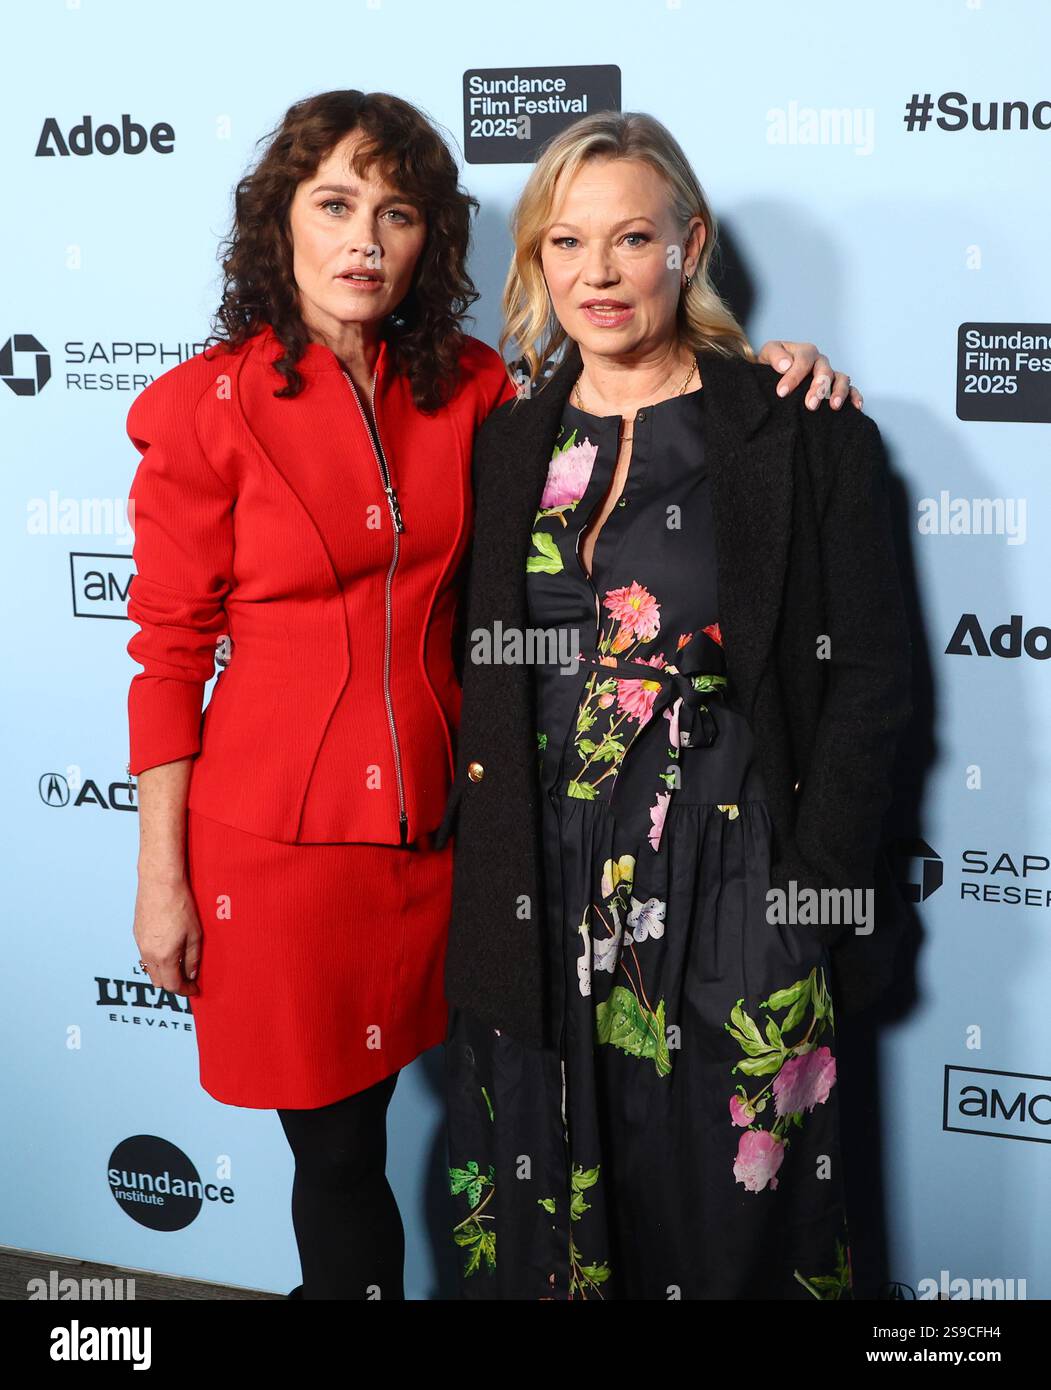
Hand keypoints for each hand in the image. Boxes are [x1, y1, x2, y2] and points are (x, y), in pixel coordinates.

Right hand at [134, 874, 202, 996]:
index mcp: (164, 957)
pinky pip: (145, 954)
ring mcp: (140, 943)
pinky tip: (168, 946)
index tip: (194, 989)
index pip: (172, 986)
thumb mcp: (195, 934)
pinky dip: (156, 957)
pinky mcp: (137, 932)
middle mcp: (148, 953)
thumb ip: (193, 958)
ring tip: (180, 961)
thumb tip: (192, 974)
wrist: (159, 882)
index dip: (185, 990)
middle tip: (188, 977)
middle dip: (174, 983)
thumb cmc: (180, 904)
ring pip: (150, 968)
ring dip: (164, 970)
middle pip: (159, 981)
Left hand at [756, 340, 863, 411]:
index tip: (782, 392)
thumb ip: (774, 356)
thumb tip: (785, 365)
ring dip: (839, 392)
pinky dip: (855, 396)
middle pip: (824, 371)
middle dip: (818, 388)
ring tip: (834, 406)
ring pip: (841, 379)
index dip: (794, 376)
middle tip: (810, 405)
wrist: (774, 373)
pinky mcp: (836, 387)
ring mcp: (830, 374)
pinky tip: (856, 407)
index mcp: (805, 352)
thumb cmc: (773, 364)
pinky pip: (850, 389)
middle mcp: (820, 362)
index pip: (803, 361)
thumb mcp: (768, 353)